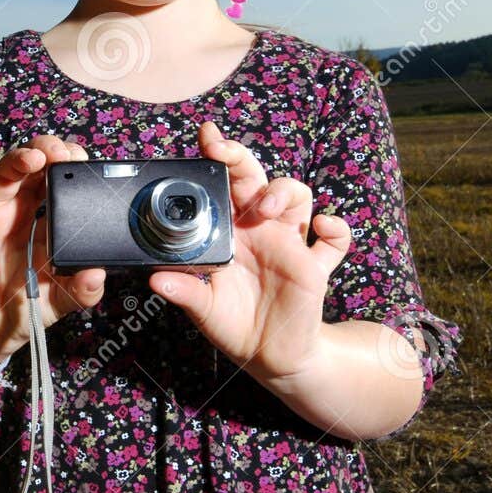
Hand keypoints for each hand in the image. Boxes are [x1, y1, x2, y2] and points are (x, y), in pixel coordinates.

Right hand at [0, 135, 107, 376]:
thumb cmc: (26, 309)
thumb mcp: (61, 301)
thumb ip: (81, 291)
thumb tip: (97, 274)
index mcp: (44, 219)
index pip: (59, 180)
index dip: (70, 165)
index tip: (83, 162)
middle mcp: (17, 210)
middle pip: (32, 167)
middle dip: (48, 152)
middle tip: (61, 153)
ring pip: (1, 174)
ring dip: (17, 159)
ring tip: (35, 158)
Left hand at [146, 119, 352, 384]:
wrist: (269, 357)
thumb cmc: (233, 324)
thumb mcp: (204, 309)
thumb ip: (185, 292)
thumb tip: (155, 280)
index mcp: (228, 231)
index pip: (222, 184)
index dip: (218, 156)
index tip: (206, 135)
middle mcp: (258, 229)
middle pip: (255, 178)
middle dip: (241, 159)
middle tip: (224, 154)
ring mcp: (288, 244)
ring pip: (297, 195)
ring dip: (283, 191)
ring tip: (266, 209)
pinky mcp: (314, 267)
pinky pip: (335, 240)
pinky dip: (336, 229)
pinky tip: (323, 229)